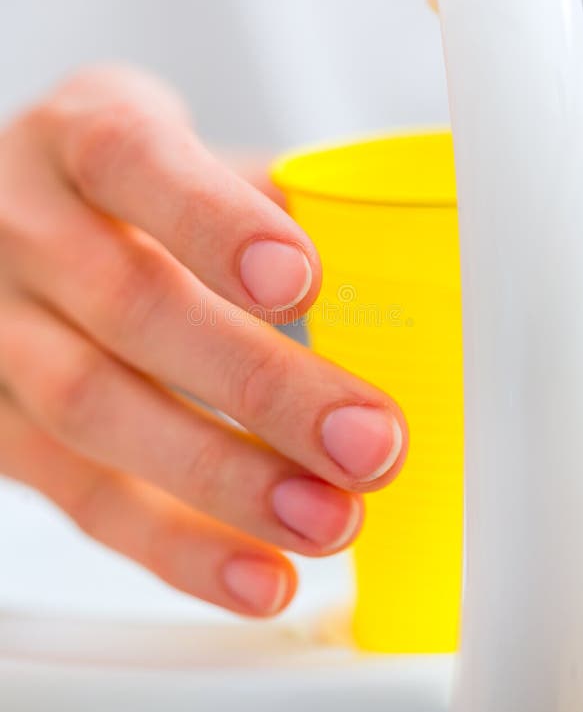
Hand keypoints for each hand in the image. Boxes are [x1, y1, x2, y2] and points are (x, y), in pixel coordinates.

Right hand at [0, 66, 406, 616]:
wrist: (7, 223)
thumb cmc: (122, 191)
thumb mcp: (184, 157)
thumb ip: (273, 200)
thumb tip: (411, 260)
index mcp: (81, 138)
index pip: (132, 162)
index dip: (215, 225)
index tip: (304, 284)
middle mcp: (26, 230)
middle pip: (130, 307)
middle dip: (257, 384)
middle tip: (365, 440)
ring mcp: (0, 332)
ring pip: (96, 411)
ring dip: (224, 480)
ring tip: (328, 519)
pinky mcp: (1, 426)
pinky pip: (83, 497)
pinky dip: (178, 547)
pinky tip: (259, 573)